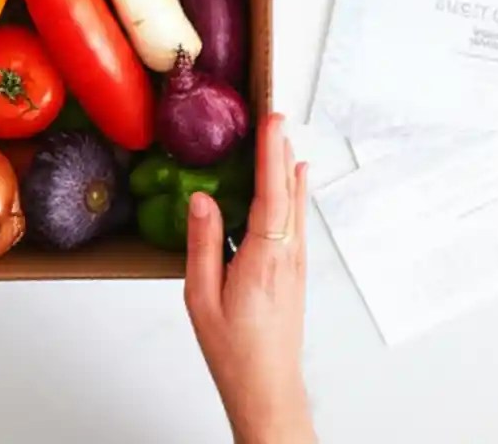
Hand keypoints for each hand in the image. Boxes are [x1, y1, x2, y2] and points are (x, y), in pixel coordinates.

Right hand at [185, 114, 314, 443]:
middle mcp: (287, 254)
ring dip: (287, 168)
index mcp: (263, 257)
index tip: (272, 121)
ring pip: (294, 204)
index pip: (270, 193)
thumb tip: (202, 199)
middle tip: (275, 114)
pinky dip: (293, 192)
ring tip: (282, 136)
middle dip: (281, 150)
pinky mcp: (294, 269)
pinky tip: (295, 180)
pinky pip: (295, 219)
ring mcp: (295, 262)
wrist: (266, 384)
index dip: (271, 153)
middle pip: (287, 191)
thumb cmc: (233, 347)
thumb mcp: (201, 295)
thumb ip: (203, 243)